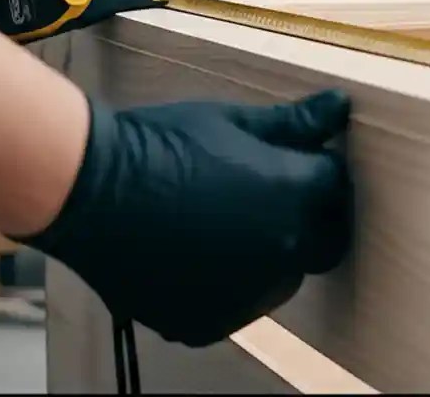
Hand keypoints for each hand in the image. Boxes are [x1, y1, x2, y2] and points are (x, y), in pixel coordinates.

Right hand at [20, 89, 353, 347]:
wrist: (91, 190)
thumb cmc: (159, 146)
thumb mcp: (231, 122)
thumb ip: (293, 124)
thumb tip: (338, 107)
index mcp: (295, 196)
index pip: (335, 186)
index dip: (318, 171)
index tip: (296, 163)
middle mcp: (281, 253)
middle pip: (323, 242)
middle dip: (309, 219)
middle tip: (268, 196)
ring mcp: (246, 295)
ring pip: (281, 279)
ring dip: (269, 256)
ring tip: (223, 223)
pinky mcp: (209, 323)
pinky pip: (236, 306)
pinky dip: (227, 285)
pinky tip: (196, 252)